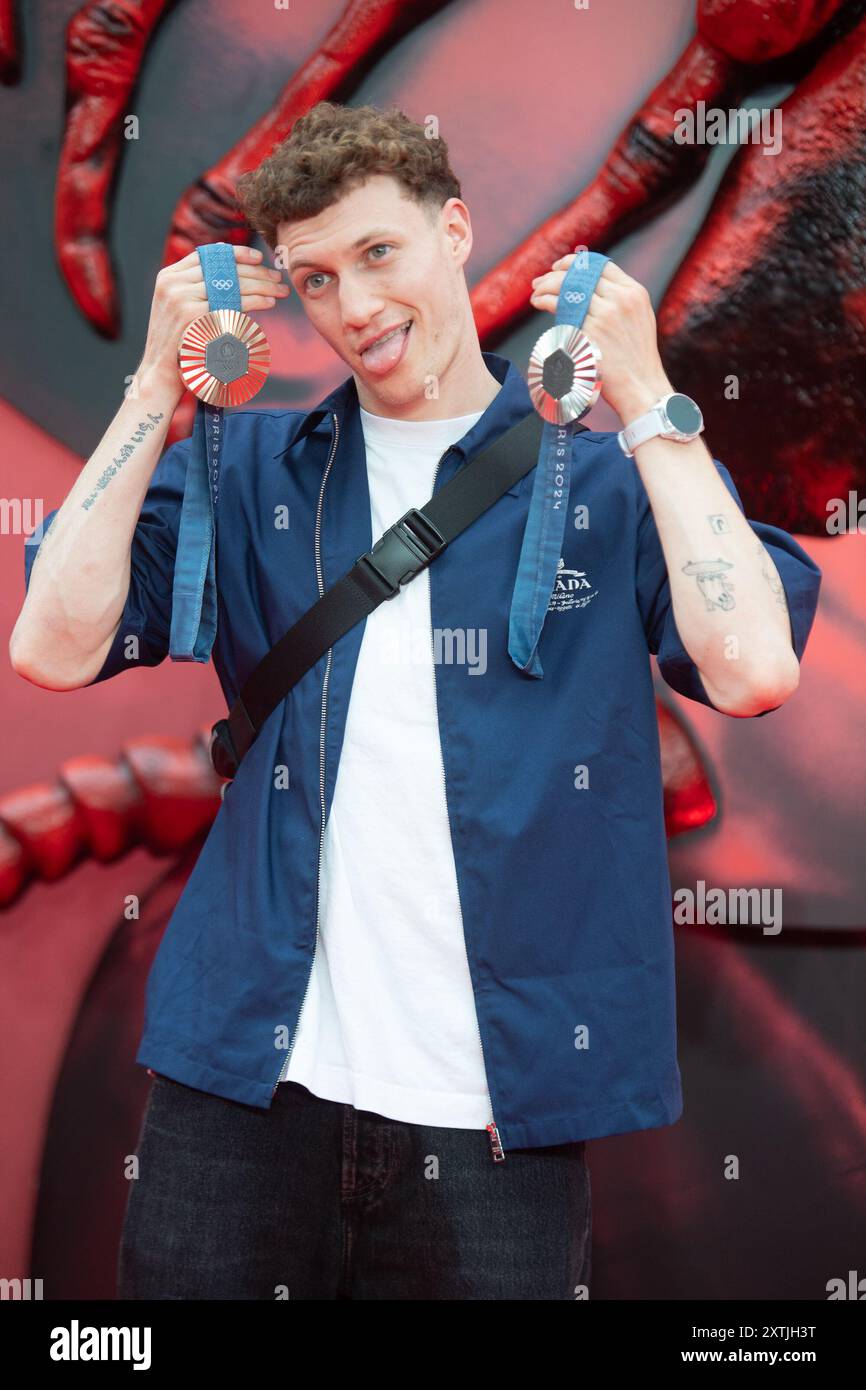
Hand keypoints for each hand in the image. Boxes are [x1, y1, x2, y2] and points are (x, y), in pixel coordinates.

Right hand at [137, 246, 290, 398]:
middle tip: (276, 277)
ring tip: (279, 290)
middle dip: (255, 271)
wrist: (160, 372)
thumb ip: (197, 290)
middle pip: (223, 267)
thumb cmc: (178, 344)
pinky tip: (269, 303)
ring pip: (232, 284)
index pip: (206, 255)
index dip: (235, 254)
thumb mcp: (180, 308)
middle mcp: (173, 283)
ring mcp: (182, 297)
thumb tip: (233, 276)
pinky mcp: (194, 314)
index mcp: (168, 277)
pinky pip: (233, 303)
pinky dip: (255, 301)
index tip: (258, 258)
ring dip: (261, 285)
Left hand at [529, 255, 672, 423]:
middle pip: (580, 274)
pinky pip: (561, 309)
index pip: (599, 265)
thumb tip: (589, 287)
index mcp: (634, 292)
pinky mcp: (589, 333)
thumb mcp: (637, 319)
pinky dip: (546, 302)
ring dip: (545, 287)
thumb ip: (619, 300)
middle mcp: (620, 299)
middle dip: (554, 274)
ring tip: (535, 294)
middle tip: (539, 280)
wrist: (641, 387)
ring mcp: (604, 316)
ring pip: (567, 289)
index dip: (575, 263)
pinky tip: (539, 304)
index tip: (559, 267)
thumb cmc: (636, 359)